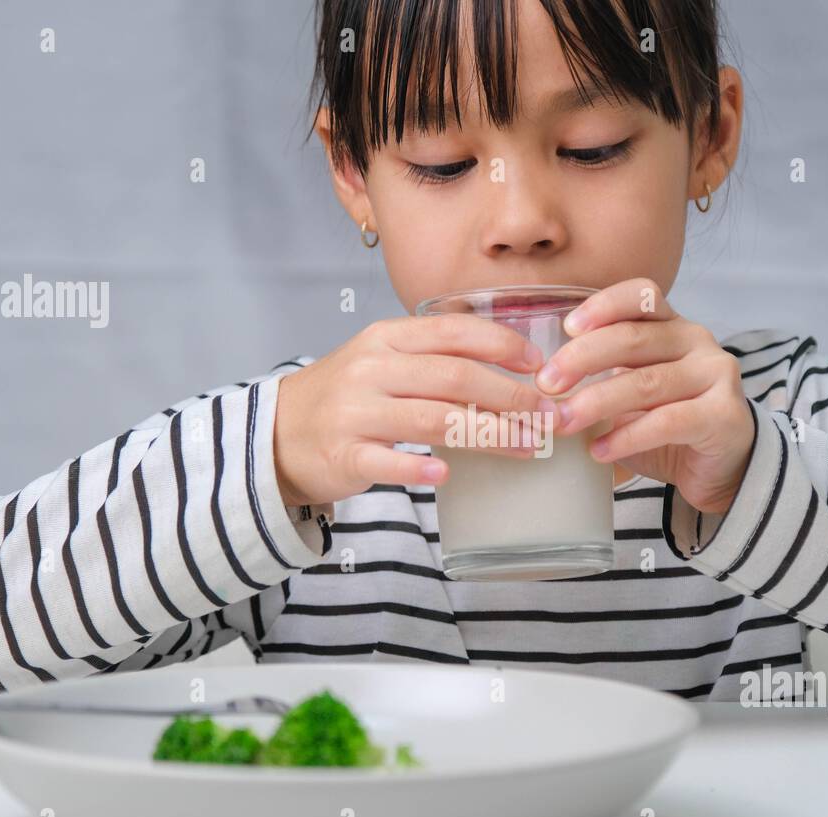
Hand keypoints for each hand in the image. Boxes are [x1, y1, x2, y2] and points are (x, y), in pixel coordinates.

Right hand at [272, 315, 556, 506]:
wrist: (278, 433)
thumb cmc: (349, 397)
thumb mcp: (385, 360)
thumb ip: (436, 357)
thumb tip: (513, 367)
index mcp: (388, 338)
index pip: (455, 332)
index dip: (503, 345)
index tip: (540, 365)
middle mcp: (372, 369)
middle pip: (454, 377)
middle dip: (511, 397)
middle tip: (549, 417)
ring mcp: (355, 412)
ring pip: (432, 419)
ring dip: (488, 435)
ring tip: (528, 447)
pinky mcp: (342, 453)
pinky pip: (386, 460)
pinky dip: (418, 467)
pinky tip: (449, 473)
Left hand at [536, 278, 753, 515]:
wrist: (721, 467)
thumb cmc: (668, 425)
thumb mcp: (632, 391)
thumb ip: (601, 377)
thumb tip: (543, 384)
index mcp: (672, 325)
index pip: (641, 296)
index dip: (603, 306)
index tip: (566, 328)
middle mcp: (697, 341)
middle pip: (633, 338)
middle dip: (581, 360)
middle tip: (545, 385)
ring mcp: (716, 375)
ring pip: (646, 382)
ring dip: (596, 403)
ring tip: (563, 423)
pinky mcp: (723, 415)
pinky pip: (666, 421)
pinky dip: (626, 437)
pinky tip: (599, 451)